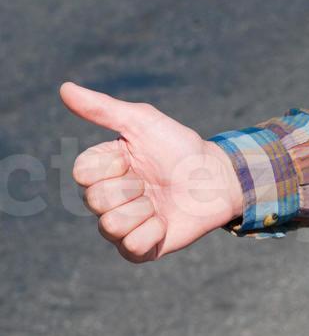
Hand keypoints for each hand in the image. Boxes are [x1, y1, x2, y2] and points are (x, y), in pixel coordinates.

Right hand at [59, 81, 245, 261]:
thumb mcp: (143, 122)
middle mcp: (106, 198)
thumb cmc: (180, 147)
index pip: (81, 173)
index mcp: (102, 168)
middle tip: (151, 183)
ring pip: (109, 226)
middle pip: (95, 200)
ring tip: (158, 204)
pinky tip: (165, 222)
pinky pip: (131, 247)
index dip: (111, 165)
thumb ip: (103, 109)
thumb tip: (64, 87)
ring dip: (142, 211)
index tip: (132, 158)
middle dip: (131, 188)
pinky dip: (153, 233)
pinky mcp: (140, 248)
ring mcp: (122, 225)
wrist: (218, 178)